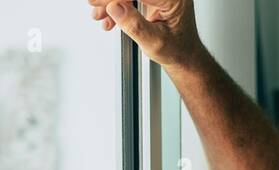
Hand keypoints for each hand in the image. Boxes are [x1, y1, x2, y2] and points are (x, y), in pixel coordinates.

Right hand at [87, 0, 203, 70]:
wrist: (184, 55)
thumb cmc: (177, 50)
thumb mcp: (155, 43)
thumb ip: (136, 26)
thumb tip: (115, 8)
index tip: (98, 2)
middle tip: (94, 6)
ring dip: (110, 1)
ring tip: (99, 16)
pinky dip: (117, 4)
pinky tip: (109, 18)